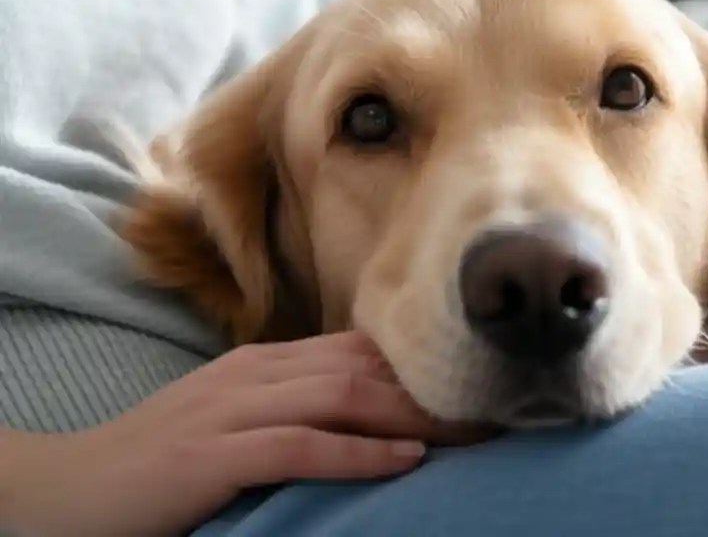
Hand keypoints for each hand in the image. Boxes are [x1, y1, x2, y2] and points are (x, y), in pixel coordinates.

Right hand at [0, 331, 494, 536]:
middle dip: (436, 389)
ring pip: (342, 397)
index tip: (482, 389)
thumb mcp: (240, 424)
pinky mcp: (211, 454)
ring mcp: (232, 410)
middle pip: (366, 369)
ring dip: (414, 414)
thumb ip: (299, 411)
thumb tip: (378, 418)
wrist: (70, 491)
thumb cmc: (167, 463)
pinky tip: (404, 460)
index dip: (425, 368)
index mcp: (267, 365)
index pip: (362, 353)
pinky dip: (357, 452)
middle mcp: (256, 375)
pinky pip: (297, 446)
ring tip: (473, 431)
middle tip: (500, 411)